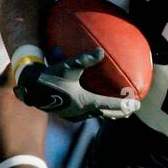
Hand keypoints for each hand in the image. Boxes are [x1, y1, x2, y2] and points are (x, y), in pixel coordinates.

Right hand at [14, 49, 139, 119]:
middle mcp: (81, 112)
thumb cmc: (50, 75)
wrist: (31, 87)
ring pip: (96, 115)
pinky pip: (86, 114)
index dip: (124, 105)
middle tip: (132, 110)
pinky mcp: (67, 114)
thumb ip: (84, 59)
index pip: (109, 105)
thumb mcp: (68, 67)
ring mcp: (74, 115)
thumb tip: (101, 52)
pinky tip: (96, 107)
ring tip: (118, 111)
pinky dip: (96, 111)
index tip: (137, 105)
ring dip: (108, 113)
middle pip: (106, 114)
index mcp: (84, 102)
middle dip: (120, 112)